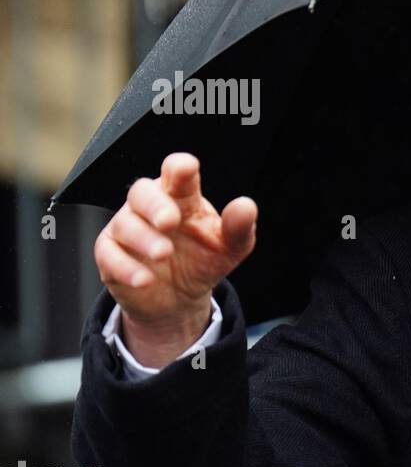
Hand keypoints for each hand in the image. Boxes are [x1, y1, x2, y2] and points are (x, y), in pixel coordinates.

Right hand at [94, 153, 256, 366]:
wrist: (179, 299)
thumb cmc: (202, 260)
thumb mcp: (229, 248)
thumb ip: (239, 228)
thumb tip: (246, 206)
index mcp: (183, 198)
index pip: (177, 174)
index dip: (179, 168)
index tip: (185, 168)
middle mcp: (151, 207)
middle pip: (143, 192)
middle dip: (155, 205)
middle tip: (170, 221)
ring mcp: (127, 229)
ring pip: (125, 224)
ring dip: (144, 239)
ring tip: (164, 254)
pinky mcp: (110, 255)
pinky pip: (109, 255)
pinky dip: (126, 267)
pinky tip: (144, 280)